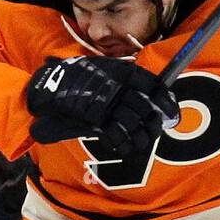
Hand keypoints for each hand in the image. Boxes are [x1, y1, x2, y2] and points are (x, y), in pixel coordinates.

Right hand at [26, 55, 178, 157]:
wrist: (48, 86)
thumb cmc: (77, 79)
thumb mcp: (104, 70)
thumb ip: (124, 79)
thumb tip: (151, 93)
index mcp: (122, 72)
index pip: (154, 85)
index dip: (166, 100)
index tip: (171, 113)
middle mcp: (117, 87)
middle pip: (146, 108)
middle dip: (154, 124)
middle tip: (154, 132)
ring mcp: (106, 104)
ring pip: (134, 124)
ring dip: (141, 138)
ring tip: (141, 144)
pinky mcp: (95, 120)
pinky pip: (117, 135)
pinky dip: (123, 145)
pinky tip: (123, 149)